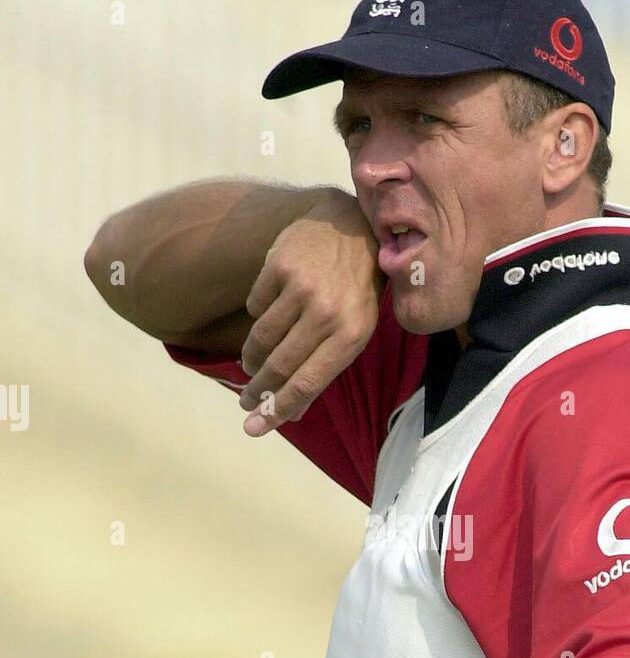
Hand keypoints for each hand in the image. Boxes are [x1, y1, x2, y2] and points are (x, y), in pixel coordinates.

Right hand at [237, 189, 384, 433]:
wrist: (352, 229)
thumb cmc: (355, 292)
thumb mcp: (354, 332)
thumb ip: (324, 371)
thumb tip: (293, 416)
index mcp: (351, 335)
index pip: (307, 382)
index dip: (278, 409)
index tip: (253, 428)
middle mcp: (328, 312)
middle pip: (280, 365)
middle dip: (257, 390)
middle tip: (245, 401)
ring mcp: (303, 287)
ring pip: (261, 337)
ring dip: (252, 357)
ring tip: (252, 363)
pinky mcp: (281, 265)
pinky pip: (255, 304)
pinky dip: (258, 313)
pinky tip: (270, 310)